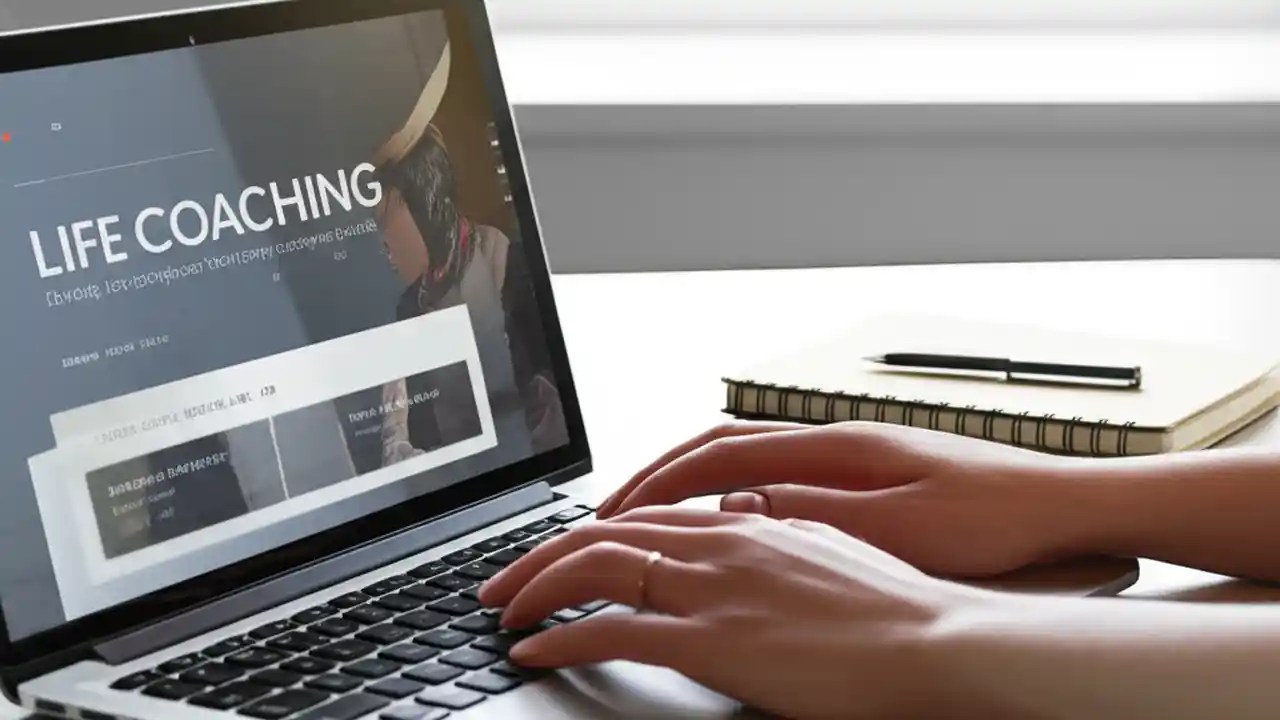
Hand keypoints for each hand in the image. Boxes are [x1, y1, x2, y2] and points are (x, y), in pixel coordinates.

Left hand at [479, 508, 991, 719]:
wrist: (936, 642)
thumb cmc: (896, 608)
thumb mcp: (830, 555)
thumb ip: (779, 541)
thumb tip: (750, 528)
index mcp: (748, 521)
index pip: (645, 513)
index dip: (590, 531)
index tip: (560, 552)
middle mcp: (719, 541)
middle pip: (603, 531)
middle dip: (540, 554)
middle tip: (502, 580)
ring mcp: (712, 587)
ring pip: (594, 567)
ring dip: (535, 587)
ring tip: (503, 609)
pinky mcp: (711, 640)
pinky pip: (610, 630)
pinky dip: (559, 636)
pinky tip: (534, 648)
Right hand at [598, 422, 1095, 577]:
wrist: (1062, 503)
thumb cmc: (993, 519)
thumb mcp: (898, 528)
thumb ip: (814, 514)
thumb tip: (736, 508)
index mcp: (836, 446)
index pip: (721, 454)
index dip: (659, 483)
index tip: (613, 513)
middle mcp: (834, 438)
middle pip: (721, 446)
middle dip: (657, 477)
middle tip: (609, 514)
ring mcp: (850, 452)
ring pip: (745, 457)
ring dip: (690, 482)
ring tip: (649, 516)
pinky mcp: (867, 472)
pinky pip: (776, 473)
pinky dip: (731, 490)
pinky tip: (726, 517)